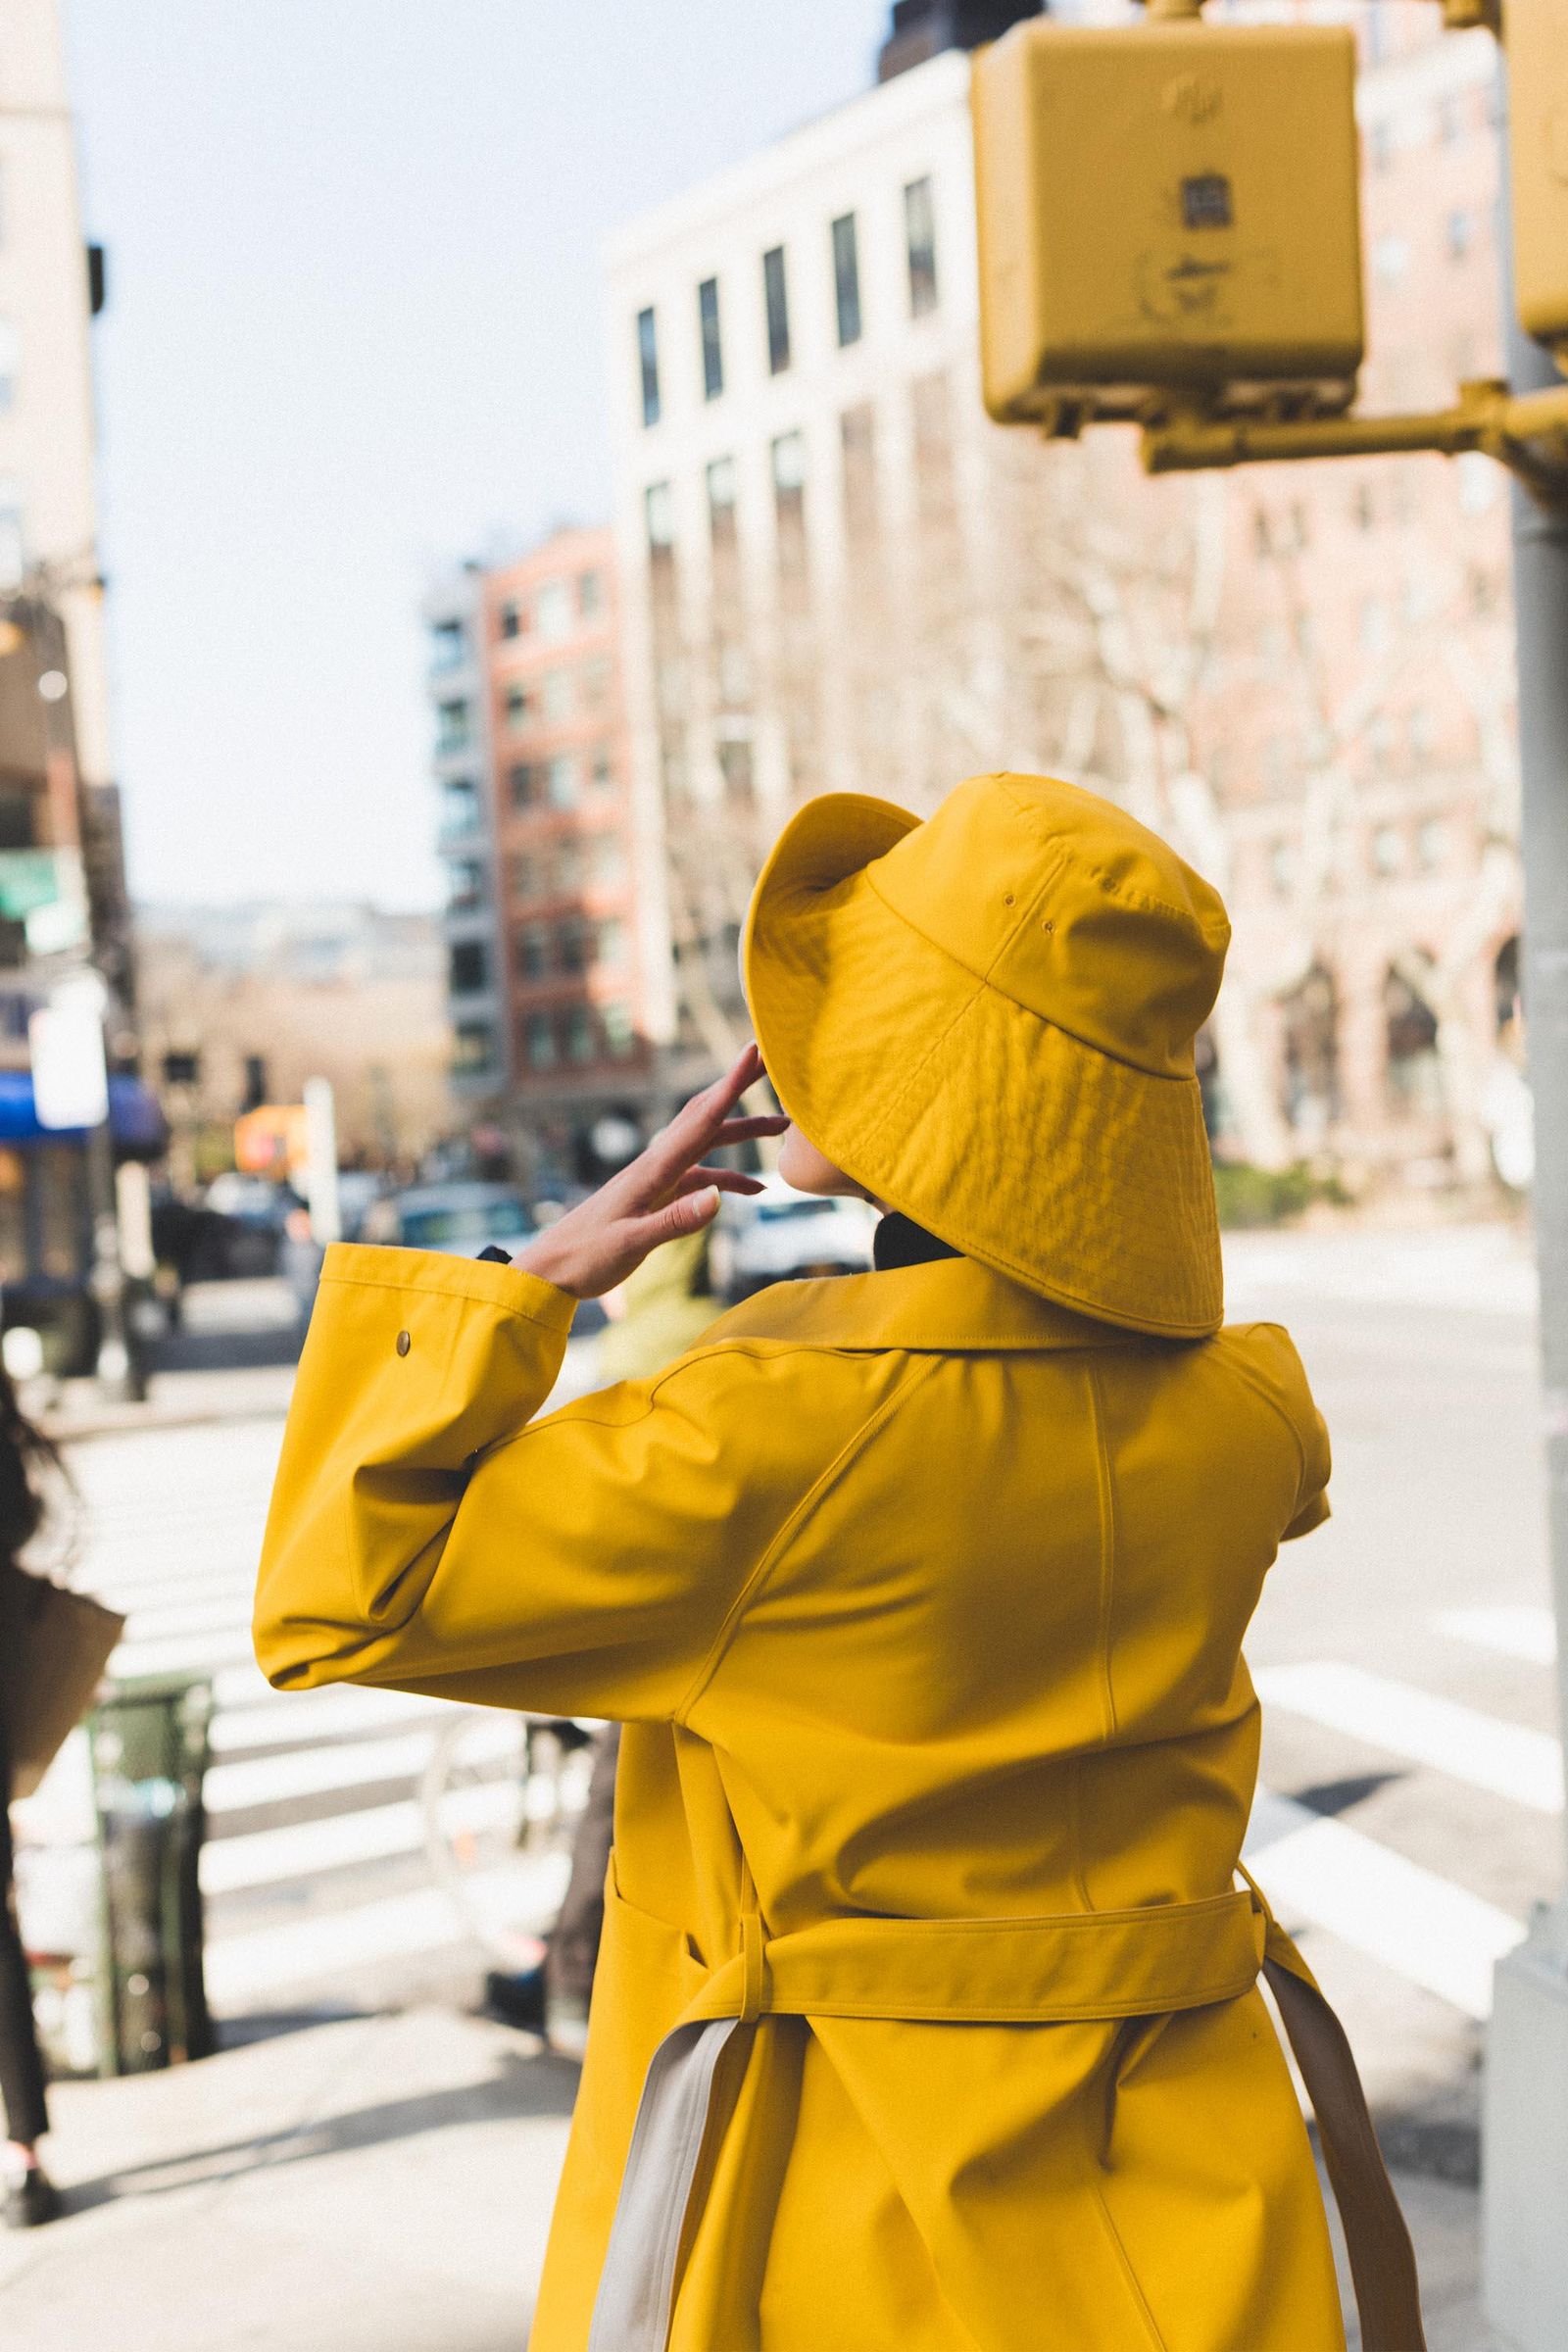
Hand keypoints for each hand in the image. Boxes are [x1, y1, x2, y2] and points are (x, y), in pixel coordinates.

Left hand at [512, 1044, 785, 1299]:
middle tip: (776, 1062)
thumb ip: (674, 1221)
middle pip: (707, 1116)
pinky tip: (756, 1188)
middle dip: (740, 1087)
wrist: (552, 1270)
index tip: (754, 1050)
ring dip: (744, 1131)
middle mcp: (658, 1164)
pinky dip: (731, 1177)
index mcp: (653, 1169)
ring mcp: (660, 1179)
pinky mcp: (659, 1197)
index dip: (731, 1085)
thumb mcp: (630, 1244)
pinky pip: (703, 1177)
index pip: (701, 1119)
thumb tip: (719, 1197)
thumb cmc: (585, 1257)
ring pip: (709, 1143)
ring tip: (785, 1126)